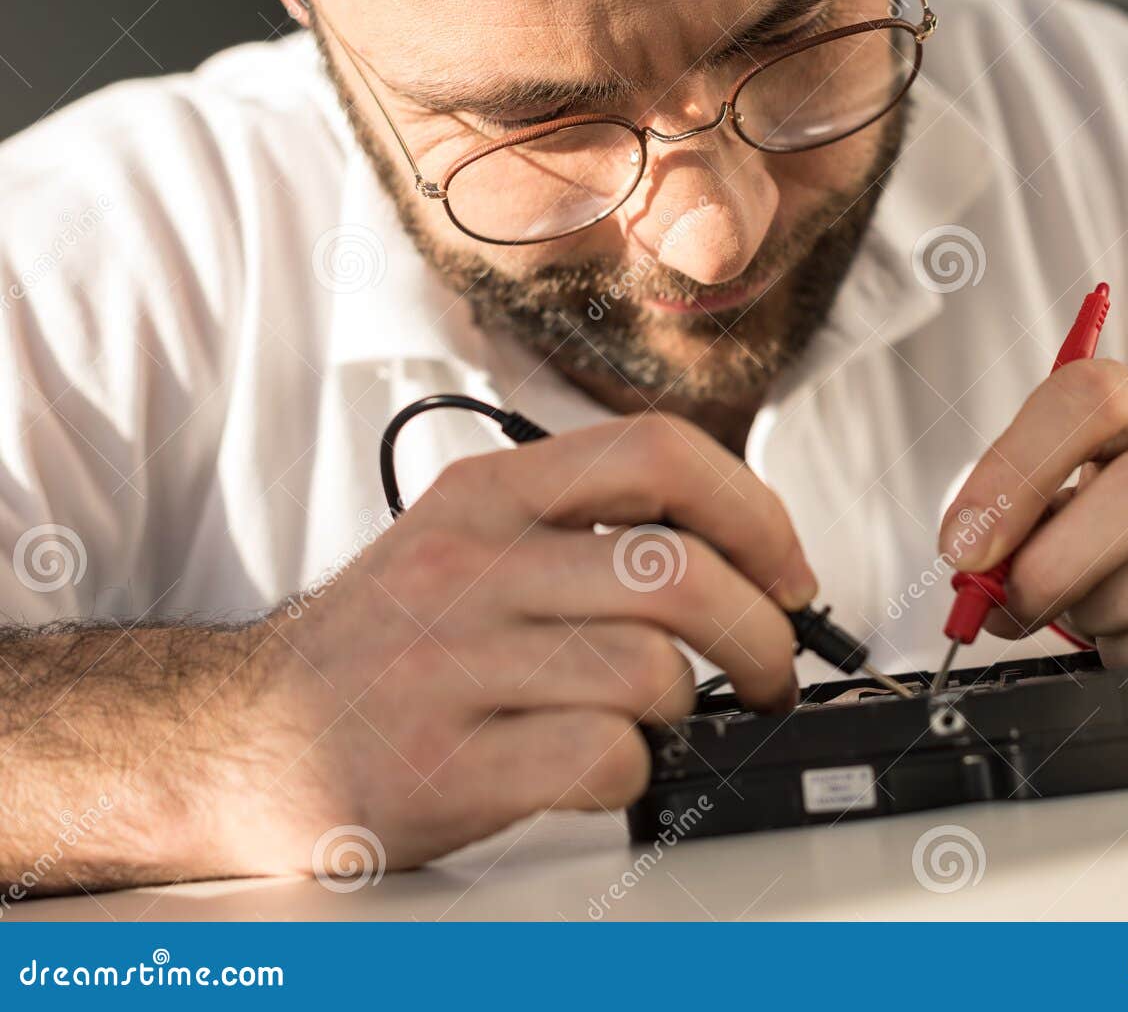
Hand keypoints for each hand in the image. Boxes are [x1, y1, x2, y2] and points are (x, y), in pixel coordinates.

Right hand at [237, 413, 813, 876]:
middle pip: (679, 572)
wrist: (245, 736)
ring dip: (689, 707)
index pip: (658, 452)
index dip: (755, 511)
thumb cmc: (385, 644)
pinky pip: (603, 757)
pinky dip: (634, 771)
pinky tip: (604, 765)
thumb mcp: (467, 541)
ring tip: (660, 719)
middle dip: (762, 633)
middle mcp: (468, 563)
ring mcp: (450, 663)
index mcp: (487, 493)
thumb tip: (745, 552)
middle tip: (770, 671)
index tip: (787, 571)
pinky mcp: (443, 764)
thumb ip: (584, 527)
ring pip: (650, 669)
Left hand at [939, 360, 1127, 667]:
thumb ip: (1024, 523)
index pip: (1090, 399)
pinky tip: (1127, 633)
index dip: (1017, 472)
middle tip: (1014, 599)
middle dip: (1058, 560)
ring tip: (1084, 611)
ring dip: (1103, 608)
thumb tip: (978, 578)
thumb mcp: (1074, 494)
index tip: (966, 542)